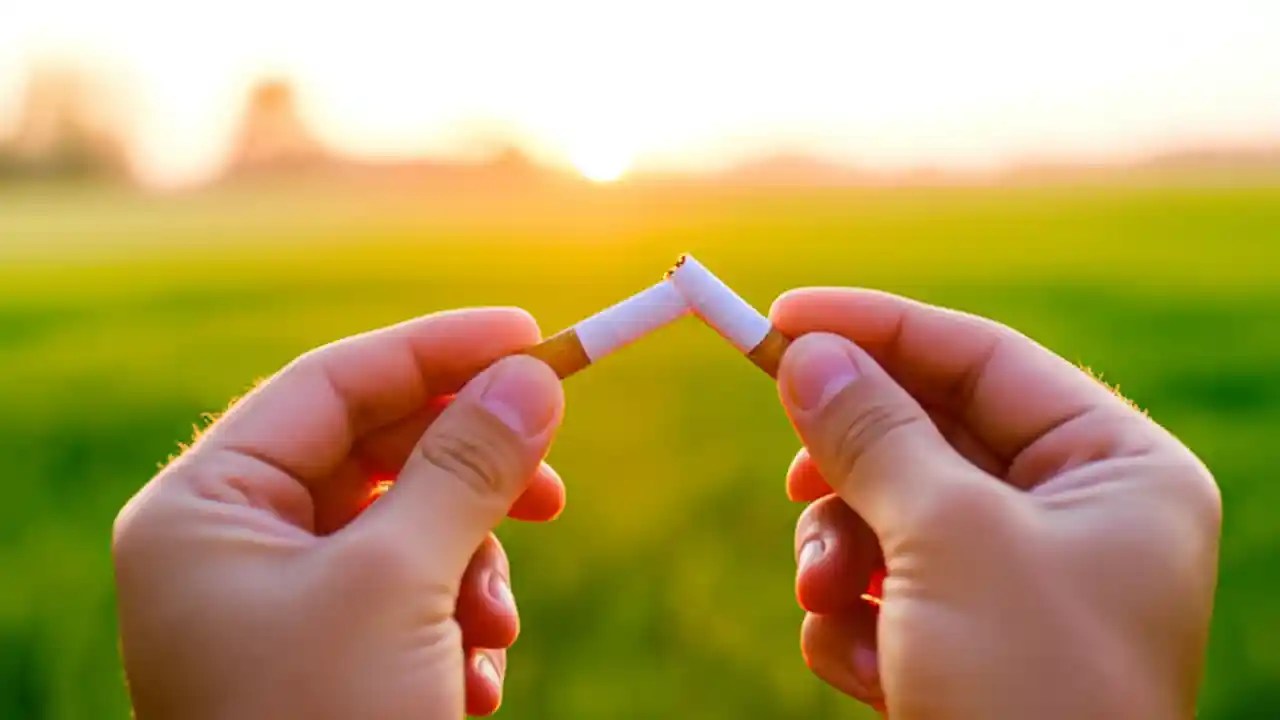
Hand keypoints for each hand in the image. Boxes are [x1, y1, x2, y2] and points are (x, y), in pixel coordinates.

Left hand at [113, 308, 564, 718]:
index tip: (532, 337)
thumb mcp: (399, 586)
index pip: (332, 383)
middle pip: (376, 454)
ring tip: (490, 637)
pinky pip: (414, 595)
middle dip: (469, 480)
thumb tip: (532, 373)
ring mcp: (283, 605)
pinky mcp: (331, 656)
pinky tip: (470, 687)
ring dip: (472, 572)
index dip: (436, 352)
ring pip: (409, 528)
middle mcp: (236, 546)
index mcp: (206, 509)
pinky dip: (459, 626)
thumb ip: (466, 467)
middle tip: (554, 486)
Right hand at [772, 289, 1220, 717]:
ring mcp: (1019, 584)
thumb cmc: (1030, 694)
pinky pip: (884, 587)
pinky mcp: (967, 644)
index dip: (876, 328)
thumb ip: (874, 432)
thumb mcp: (948, 540)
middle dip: (851, 468)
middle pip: (927, 434)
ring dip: (840, 553)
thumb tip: (807, 350)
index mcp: (1116, 470)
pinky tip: (866, 669)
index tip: (779, 317)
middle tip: (794, 478)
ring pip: (891, 511)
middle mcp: (1075, 517)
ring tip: (833, 600)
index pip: (981, 356)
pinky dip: (854, 619)